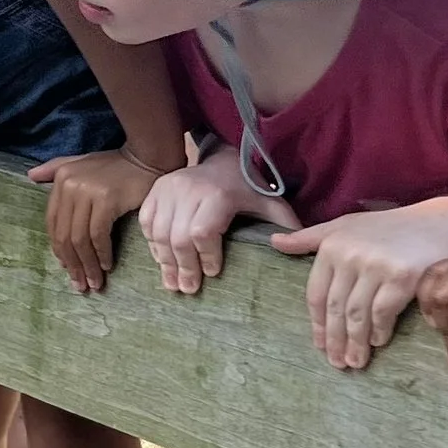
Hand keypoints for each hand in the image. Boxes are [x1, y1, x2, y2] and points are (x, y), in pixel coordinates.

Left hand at [30, 147, 163, 296]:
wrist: (147, 157)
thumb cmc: (116, 165)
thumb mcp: (81, 163)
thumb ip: (54, 168)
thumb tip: (30, 176)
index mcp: (61, 179)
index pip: (53, 223)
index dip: (59, 250)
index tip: (68, 269)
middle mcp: (70, 185)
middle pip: (65, 234)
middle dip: (72, 264)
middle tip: (80, 284)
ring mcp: (87, 192)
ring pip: (80, 239)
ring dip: (87, 265)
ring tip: (94, 282)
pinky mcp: (106, 200)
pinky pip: (98, 235)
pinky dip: (101, 254)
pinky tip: (106, 265)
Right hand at [140, 149, 273, 296]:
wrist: (224, 159)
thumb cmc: (248, 186)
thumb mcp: (271, 202)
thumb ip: (285, 225)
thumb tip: (300, 253)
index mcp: (218, 195)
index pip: (203, 232)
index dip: (206, 257)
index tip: (213, 274)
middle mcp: (189, 190)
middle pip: (178, 237)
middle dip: (183, 267)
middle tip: (188, 289)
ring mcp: (168, 188)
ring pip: (158, 232)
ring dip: (164, 261)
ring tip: (171, 282)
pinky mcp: (156, 189)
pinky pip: (146, 221)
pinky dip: (151, 243)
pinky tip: (161, 258)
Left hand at [270, 201, 447, 371]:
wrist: (438, 225)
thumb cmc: (388, 228)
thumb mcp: (344, 226)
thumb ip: (309, 238)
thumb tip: (274, 242)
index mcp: (332, 246)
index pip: (317, 294)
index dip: (317, 324)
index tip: (319, 345)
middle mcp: (351, 256)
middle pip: (336, 309)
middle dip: (334, 340)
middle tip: (335, 363)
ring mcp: (376, 267)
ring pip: (357, 315)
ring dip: (355, 343)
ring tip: (354, 362)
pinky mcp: (402, 277)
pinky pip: (383, 313)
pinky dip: (379, 331)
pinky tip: (379, 343)